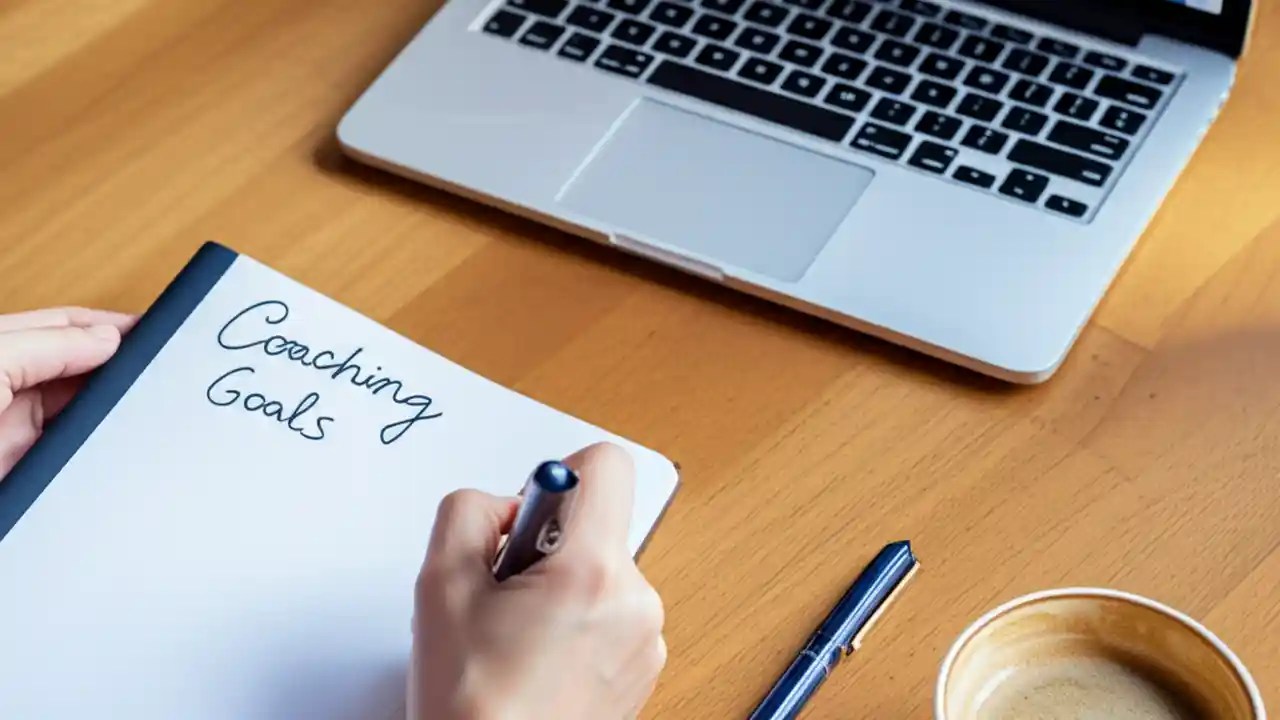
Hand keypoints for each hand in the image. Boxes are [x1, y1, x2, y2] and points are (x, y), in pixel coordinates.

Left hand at [0, 307, 136, 478]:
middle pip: (78, 368)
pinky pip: (75, 455)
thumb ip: (49, 345)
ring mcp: (17, 429)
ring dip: (110, 409)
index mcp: (1, 348)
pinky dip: (99, 449)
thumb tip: (109, 338)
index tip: (150, 332)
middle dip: (115, 368)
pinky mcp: (28, 471)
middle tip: (154, 370)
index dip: (106, 325)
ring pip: (82, 411)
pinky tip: (119, 444)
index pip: (63, 326)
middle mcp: (8, 385)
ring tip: (144, 404)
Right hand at [409, 442, 666, 719]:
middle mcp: (635, 601)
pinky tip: (539, 660)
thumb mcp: (439, 585)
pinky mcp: (644, 668)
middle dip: (546, 547)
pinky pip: (612, 613)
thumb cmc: (471, 704)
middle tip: (504, 596)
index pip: (607, 466)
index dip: (559, 474)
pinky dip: (578, 623)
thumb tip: (502, 502)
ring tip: (518, 638)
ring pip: (602, 571)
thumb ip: (467, 512)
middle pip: (597, 525)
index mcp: (592, 572)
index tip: (528, 512)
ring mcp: (646, 639)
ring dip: (560, 588)